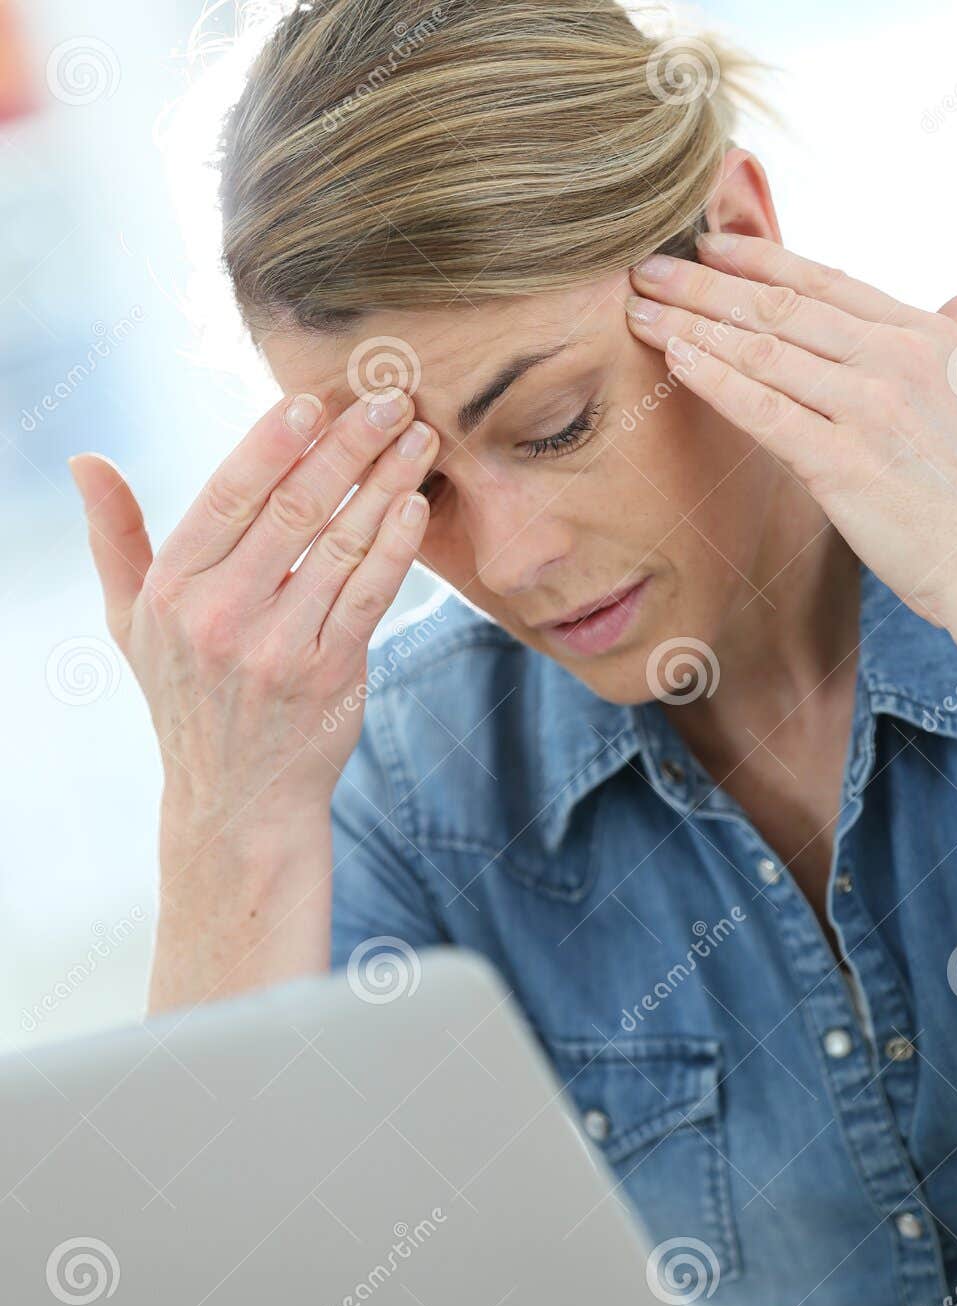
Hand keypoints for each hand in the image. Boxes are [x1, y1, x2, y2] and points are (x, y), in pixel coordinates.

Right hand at [70, 387, 436, 840]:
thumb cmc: (187, 699)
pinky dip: (397, 546)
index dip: (274, 443)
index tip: (313, 400)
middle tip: (389, 399)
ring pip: (342, 545)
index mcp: (173, 589)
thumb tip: (84, 461)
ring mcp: (279, 647)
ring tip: (419, 439)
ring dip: (387, 483)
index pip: (228, 495)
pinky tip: (415, 505)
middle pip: (294, 508)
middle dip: (348, 446)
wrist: (238, 801)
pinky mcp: (330, 673)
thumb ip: (116, 539)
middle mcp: (221, 615)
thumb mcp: (133, 623)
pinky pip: (371, 594)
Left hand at [625, 235, 956, 632]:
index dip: (758, 259)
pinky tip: (673, 356)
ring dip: (692, 324)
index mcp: (925, 337)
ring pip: (762, 351)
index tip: (707, 243)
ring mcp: (870, 408)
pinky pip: (762, 409)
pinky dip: (713, 378)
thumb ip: (955, 340)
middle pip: (781, 308)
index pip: (825, 282)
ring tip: (640, 308)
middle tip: (647, 266)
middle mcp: (898, 359)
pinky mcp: (843, 462)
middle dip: (705, 284)